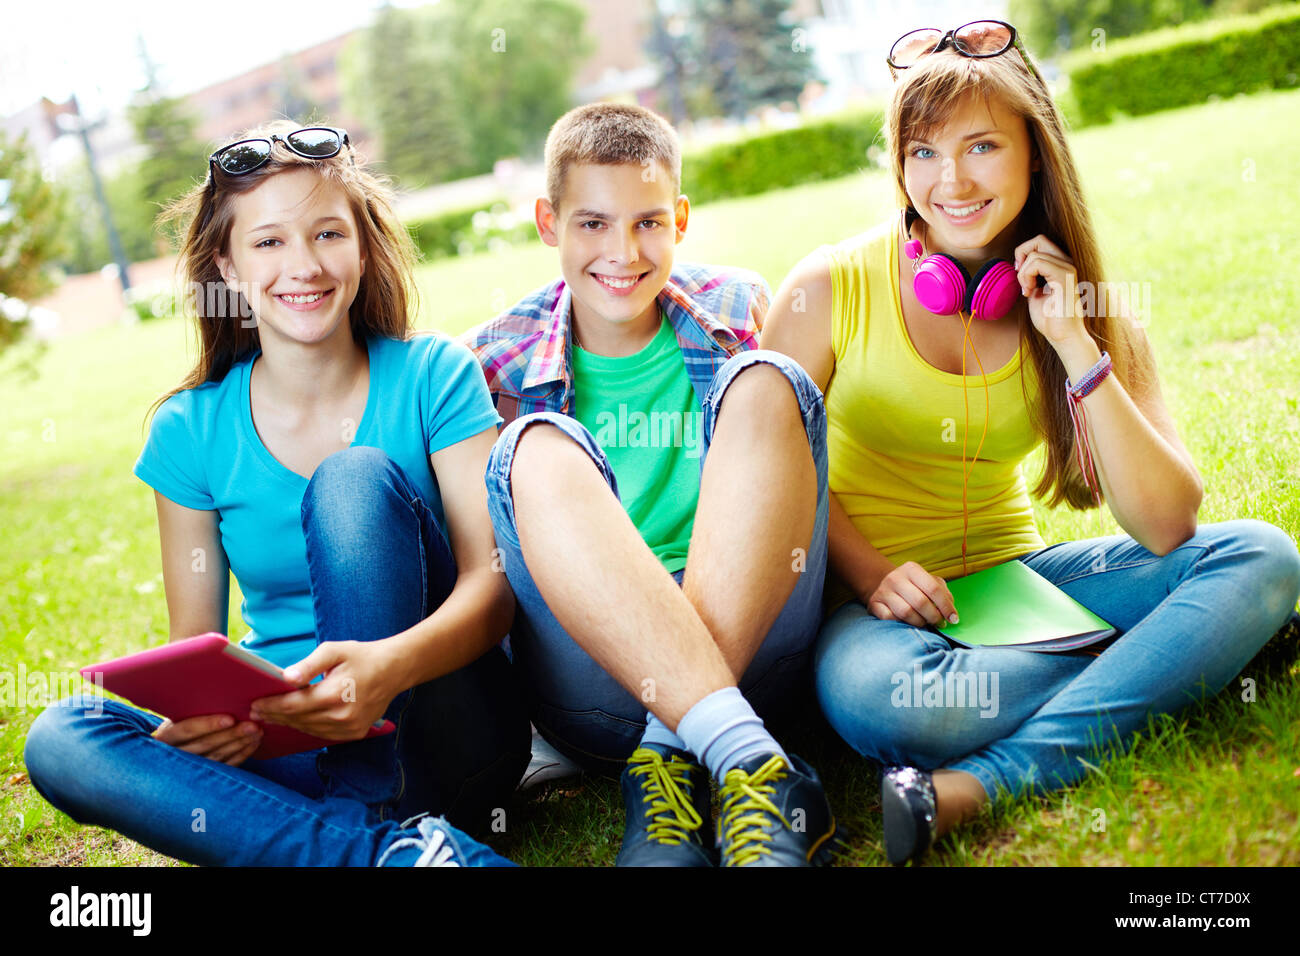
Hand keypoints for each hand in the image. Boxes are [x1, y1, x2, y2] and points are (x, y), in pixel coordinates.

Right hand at [153, 714, 262, 766]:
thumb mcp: (179, 713)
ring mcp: (190, 767)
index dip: (208, 725)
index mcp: (167, 735)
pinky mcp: (204, 775)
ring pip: (217, 756)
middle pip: (206, 744)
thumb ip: (193, 707)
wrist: (172, 745)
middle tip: (252, 725)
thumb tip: (221, 690)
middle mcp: (175, 753)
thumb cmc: (181, 720)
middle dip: (231, 734)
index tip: (230, 719)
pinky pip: (225, 765)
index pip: (187, 730)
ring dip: (240, 743)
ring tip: (257, 732)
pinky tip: (253, 743)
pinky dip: (241, 754)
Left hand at [249, 640, 398, 741]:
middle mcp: (342, 716)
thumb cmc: (362, 656)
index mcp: (334, 694)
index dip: (272, 706)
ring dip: (289, 723)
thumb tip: (286, 678)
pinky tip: (296, 721)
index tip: (255, 704)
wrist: (394, 669)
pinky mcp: (355, 733)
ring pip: (310, 729)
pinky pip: (323, 734)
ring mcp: (349, 727)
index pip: (294, 706)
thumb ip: (309, 665)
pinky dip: (308, 727)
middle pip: (299, 720)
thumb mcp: (334, 650)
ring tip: (272, 716)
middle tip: (256, 712)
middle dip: (276, 715)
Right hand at [867, 562, 958, 628]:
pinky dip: (901, 623)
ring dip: (919, 622)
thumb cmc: (911, 585)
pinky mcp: (874, 604)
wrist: (882, 583)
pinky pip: (890, 619)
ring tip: (924, 622)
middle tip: (940, 623)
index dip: (946, 606)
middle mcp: (896, 578)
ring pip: (906, 613)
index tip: (953, 618)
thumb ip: (942, 591)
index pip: (933, 589)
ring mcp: (883, 591)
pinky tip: (907, 622)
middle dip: (934, 617)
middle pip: (920, 602)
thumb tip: (950, 607)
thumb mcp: (927, 581)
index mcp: (912, 569)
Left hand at [1013, 235, 1088, 346]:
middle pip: (1039, 239)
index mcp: (1061, 266)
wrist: (1063, 337)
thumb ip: (1030, 278)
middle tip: (1020, 276)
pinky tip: (1029, 291)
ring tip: (1027, 291)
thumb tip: (1018, 268)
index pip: (1040, 243)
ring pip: (1035, 254)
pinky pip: (1038, 263)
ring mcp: (1068, 269)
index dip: (1024, 254)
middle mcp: (1067, 264)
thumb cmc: (1051, 320)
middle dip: (1021, 254)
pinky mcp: (1064, 278)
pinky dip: (1026, 276)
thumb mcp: (1035, 293)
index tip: (1019, 274)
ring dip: (1023, 273)